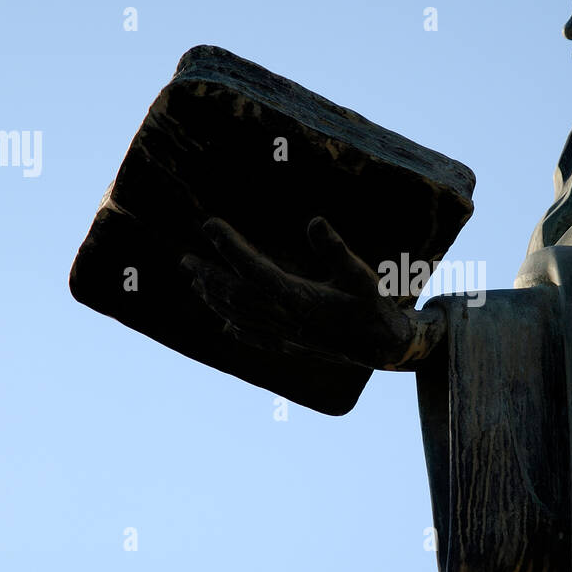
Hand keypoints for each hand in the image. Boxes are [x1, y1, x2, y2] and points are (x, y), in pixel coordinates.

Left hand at [180, 216, 444, 370]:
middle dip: (209, 276)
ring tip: (195, 281)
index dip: (229, 246)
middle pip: (236, 296)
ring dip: (215, 298)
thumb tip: (315, 222)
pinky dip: (236, 327)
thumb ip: (337, 251)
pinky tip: (224, 323)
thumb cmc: (375, 307)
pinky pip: (256, 337)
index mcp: (300, 298)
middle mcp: (287, 319)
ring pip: (241, 317)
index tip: (209, 225)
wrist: (386, 349)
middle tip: (185, 260)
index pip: (254, 269)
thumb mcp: (362, 275)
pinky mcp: (293, 346)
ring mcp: (287, 336)